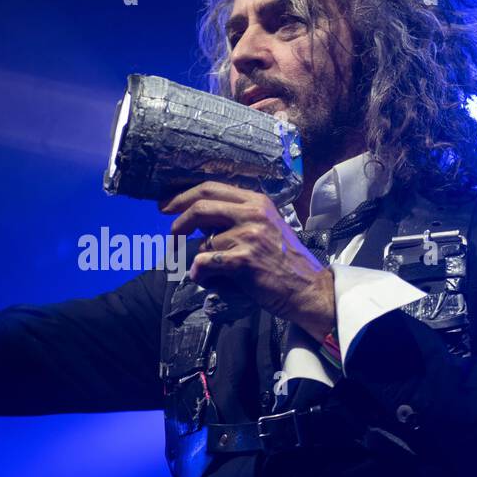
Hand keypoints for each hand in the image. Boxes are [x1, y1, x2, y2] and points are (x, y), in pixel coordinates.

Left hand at [160, 181, 335, 337]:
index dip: (183, 195)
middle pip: (201, 205)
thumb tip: (198, 219)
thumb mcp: (266, 228)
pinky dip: (200, 274)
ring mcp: (249, 235)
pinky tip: (206, 280)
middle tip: (171, 231)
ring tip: (213, 274)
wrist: (308, 289)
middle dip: (179, 218)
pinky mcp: (244, 260)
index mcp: (257, 201)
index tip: (167, 205)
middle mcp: (253, 213)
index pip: (211, 187)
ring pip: (205, 243)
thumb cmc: (285, 262)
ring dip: (202, 261)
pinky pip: (206, 263)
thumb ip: (236, 218)